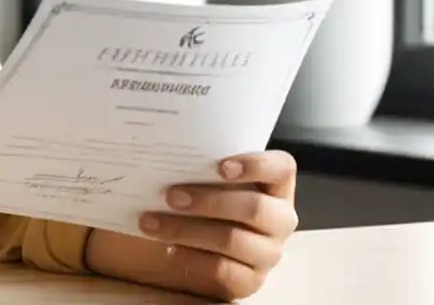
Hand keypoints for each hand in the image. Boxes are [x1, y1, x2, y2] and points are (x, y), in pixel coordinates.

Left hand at [86, 151, 298, 301]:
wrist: (199, 245)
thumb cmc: (204, 200)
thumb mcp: (207, 180)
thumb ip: (199, 166)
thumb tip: (160, 153)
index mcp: (275, 186)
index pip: (281, 168)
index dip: (256, 165)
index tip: (221, 166)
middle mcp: (279, 220)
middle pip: (254, 207)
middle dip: (208, 201)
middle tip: (169, 195)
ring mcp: (268, 253)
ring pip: (232, 240)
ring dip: (186, 229)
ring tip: (151, 222)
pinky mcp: (250, 280)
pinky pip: (223, 271)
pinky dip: (192, 259)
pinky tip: (170, 250)